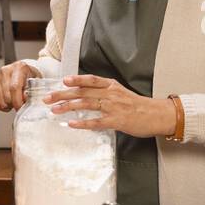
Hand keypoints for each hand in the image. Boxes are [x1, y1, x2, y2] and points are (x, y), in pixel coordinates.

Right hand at [0, 60, 39, 111]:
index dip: (17, 101)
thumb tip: (24, 99)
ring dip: (8, 106)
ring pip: (1, 101)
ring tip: (14, 101)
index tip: (21, 107)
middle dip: (14, 104)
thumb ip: (32, 91)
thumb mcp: (36, 82)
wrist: (22, 71)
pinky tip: (7, 102)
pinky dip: (1, 106)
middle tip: (20, 104)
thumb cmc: (29, 77)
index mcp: (18, 68)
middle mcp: (5, 71)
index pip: (14, 87)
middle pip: (7, 96)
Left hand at [46, 74, 175, 137]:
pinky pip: (96, 122)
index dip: (76, 80)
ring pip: (86, 105)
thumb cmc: (138, 105)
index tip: (63, 81)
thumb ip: (105, 92)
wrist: (156, 114)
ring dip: (68, 107)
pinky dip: (83, 123)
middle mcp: (111, 94)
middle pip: (83, 92)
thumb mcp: (121, 93)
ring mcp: (113, 107)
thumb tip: (86, 93)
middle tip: (48, 98)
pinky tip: (72, 124)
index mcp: (112, 86)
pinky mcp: (116, 121)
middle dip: (63, 95)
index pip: (91, 80)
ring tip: (55, 110)